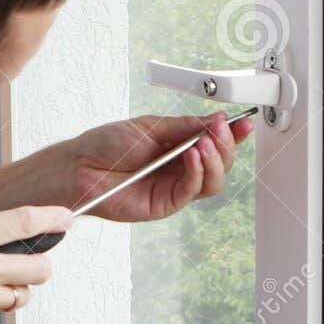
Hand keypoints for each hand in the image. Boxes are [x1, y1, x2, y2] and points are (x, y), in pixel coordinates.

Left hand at [60, 111, 254, 222]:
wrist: (80, 166)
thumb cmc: (106, 145)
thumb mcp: (150, 126)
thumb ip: (184, 126)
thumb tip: (215, 119)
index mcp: (178, 146)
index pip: (213, 142)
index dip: (232, 134)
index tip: (244, 122)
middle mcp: (180, 168)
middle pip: (220, 163)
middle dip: (226, 145)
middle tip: (223, 130)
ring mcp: (174, 187)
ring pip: (212, 181)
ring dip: (216, 160)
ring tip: (206, 144)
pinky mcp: (165, 204)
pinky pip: (191, 191)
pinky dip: (198, 172)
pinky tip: (193, 156)